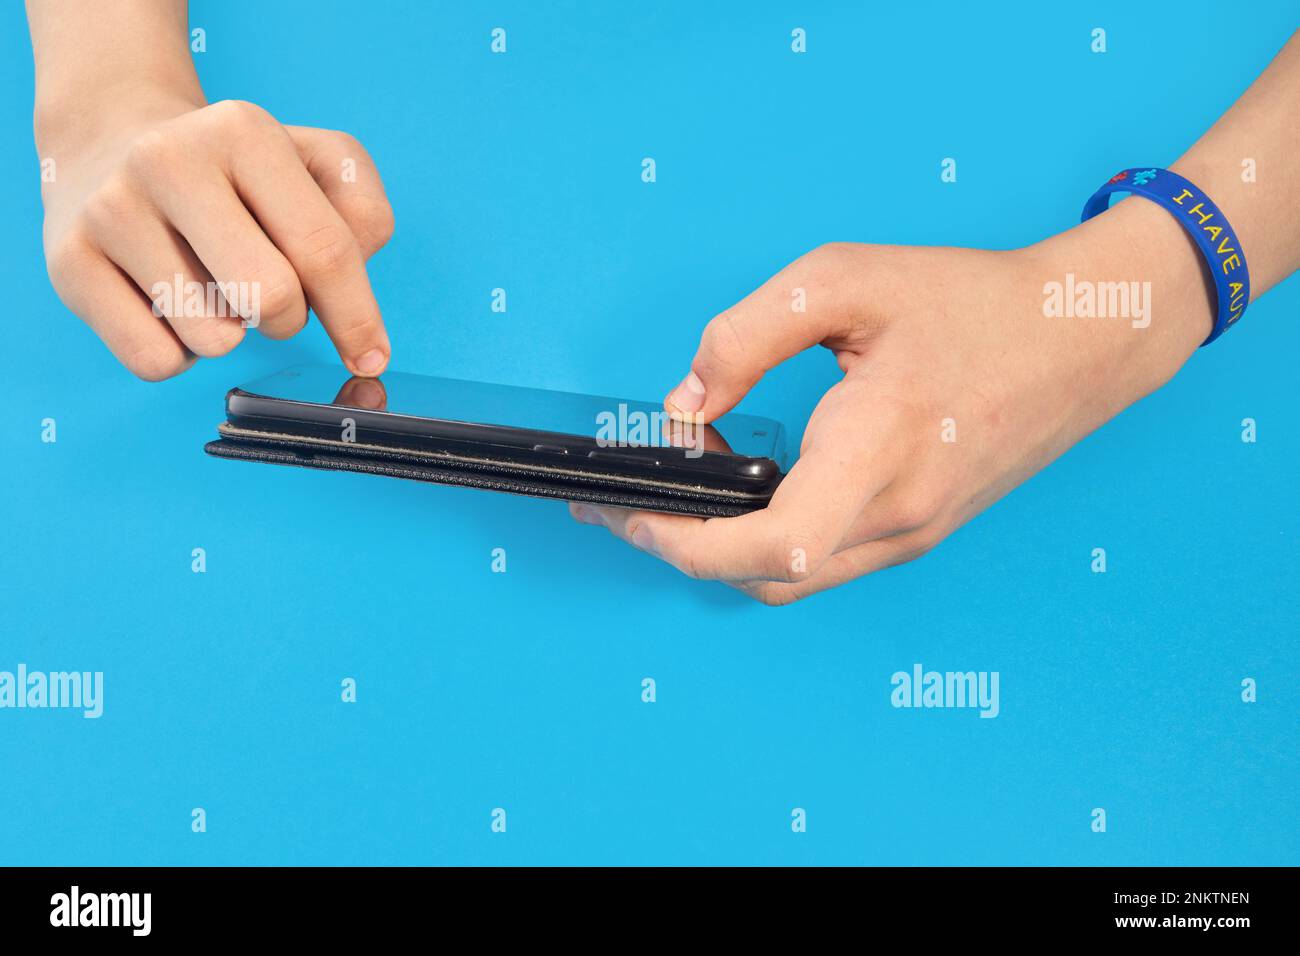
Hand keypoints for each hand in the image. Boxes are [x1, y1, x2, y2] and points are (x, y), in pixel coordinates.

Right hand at [37, 92, 394, 379]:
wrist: (111, 142)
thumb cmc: (237, 174)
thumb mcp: (315, 164)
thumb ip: (364, 218)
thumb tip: (359, 316)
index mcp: (244, 132)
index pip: (325, 250)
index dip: (357, 317)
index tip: (370, 357)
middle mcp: (169, 160)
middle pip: (271, 298)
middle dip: (288, 320)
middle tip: (271, 299)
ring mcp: (112, 210)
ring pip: (213, 340)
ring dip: (228, 334)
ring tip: (207, 284)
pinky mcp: (69, 261)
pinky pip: (155, 362)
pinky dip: (176, 353)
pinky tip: (166, 306)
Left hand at [571, 202, 1213, 603]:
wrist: (1085, 336)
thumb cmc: (972, 303)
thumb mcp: (845, 280)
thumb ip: (746, 334)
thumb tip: (686, 401)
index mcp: (877, 454)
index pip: (767, 547)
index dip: (684, 544)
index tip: (631, 513)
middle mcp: (898, 516)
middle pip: (767, 578)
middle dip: (685, 550)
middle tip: (631, 504)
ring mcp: (914, 534)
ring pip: (794, 578)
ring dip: (726, 551)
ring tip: (681, 495)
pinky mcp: (921, 531)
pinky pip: (826, 559)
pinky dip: (770, 542)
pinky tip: (748, 491)